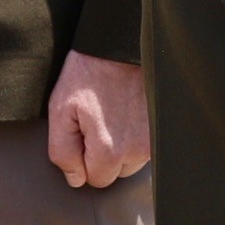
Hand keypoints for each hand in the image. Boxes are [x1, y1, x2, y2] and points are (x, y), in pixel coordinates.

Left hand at [48, 53, 150, 189]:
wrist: (120, 46)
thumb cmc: (88, 74)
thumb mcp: (60, 110)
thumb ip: (62, 151)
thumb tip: (75, 179)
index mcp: (110, 150)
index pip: (95, 179)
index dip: (83, 158)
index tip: (82, 132)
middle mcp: (137, 150)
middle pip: (116, 173)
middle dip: (103, 155)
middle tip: (96, 122)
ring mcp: (155, 139)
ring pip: (133, 160)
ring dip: (121, 146)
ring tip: (112, 114)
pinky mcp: (163, 127)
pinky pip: (146, 146)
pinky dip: (135, 135)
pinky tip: (126, 113)